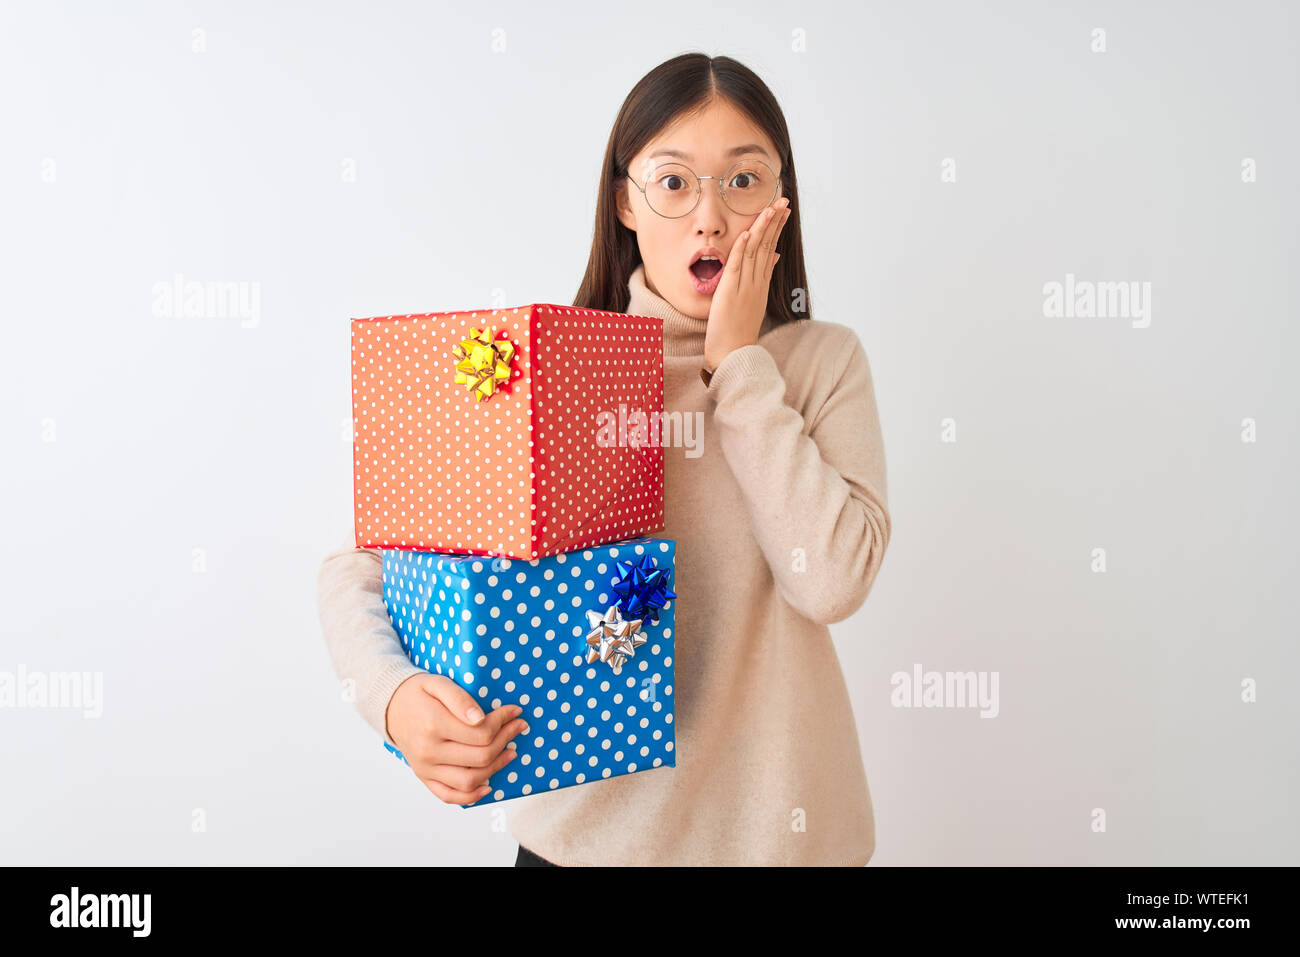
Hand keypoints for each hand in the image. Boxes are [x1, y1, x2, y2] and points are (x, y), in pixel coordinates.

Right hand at [385, 672, 526, 804]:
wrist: (391, 706)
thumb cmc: (417, 692)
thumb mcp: (437, 683)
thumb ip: (459, 698)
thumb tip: (480, 718)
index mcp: (433, 725)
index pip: (481, 732)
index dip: (503, 722)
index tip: (515, 711)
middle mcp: (429, 751)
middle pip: (480, 756)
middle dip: (505, 740)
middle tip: (518, 727)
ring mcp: (425, 768)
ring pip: (470, 779)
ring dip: (497, 767)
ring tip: (510, 752)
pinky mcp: (424, 777)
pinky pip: (449, 796)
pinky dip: (471, 796)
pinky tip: (488, 785)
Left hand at [703, 195, 790, 372]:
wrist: (733, 355)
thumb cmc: (739, 331)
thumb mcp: (754, 301)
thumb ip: (762, 277)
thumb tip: (774, 256)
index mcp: (760, 284)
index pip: (771, 249)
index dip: (776, 228)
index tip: (783, 210)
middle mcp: (756, 282)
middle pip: (767, 246)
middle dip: (775, 221)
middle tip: (784, 200)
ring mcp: (744, 287)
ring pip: (755, 252)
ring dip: (762, 229)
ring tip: (771, 208)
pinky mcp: (730, 293)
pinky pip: (737, 267)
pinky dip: (742, 250)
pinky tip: (748, 233)